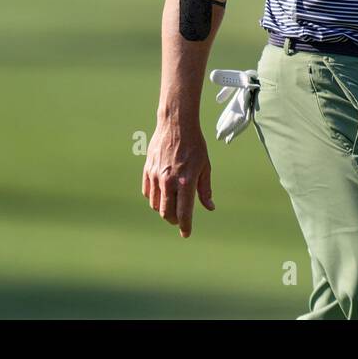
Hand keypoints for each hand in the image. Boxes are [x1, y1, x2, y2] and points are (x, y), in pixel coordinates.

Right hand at [142, 115, 214, 237]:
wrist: (176, 125)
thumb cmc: (195, 145)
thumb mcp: (205, 166)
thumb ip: (205, 189)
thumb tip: (209, 207)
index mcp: (186, 181)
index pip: (184, 212)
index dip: (185, 226)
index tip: (186, 233)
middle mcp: (169, 181)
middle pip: (167, 213)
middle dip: (174, 220)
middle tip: (180, 220)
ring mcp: (156, 176)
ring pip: (155, 205)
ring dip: (163, 210)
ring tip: (172, 206)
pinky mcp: (147, 170)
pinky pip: (147, 193)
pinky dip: (154, 198)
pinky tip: (162, 195)